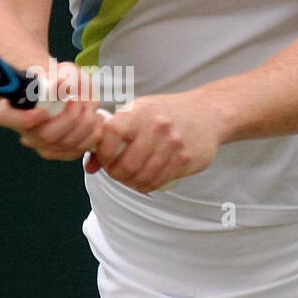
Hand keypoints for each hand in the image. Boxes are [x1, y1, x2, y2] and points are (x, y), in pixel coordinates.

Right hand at [0, 61, 105, 161]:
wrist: (65, 96)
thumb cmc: (58, 81)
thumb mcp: (62, 71)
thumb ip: (63, 76)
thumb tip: (62, 84)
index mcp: (15, 109)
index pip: (6, 118)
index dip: (24, 118)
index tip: (43, 110)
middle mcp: (27, 132)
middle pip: (46, 135)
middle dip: (70, 117)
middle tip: (80, 100)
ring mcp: (43, 146)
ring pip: (65, 144)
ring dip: (85, 124)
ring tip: (91, 106)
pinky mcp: (61, 153)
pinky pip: (77, 150)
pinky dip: (91, 134)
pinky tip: (95, 119)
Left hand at [85, 93, 220, 193]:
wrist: (207, 112)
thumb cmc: (165, 113)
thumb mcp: (139, 113)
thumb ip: (112, 136)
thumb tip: (91, 166)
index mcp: (140, 111)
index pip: (111, 133)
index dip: (104, 152)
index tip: (105, 158)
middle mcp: (157, 126)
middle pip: (127, 164)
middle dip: (116, 174)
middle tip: (116, 173)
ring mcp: (174, 144)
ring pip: (142, 177)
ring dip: (131, 183)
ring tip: (129, 178)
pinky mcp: (186, 159)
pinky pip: (159, 181)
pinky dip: (146, 186)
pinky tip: (144, 181)